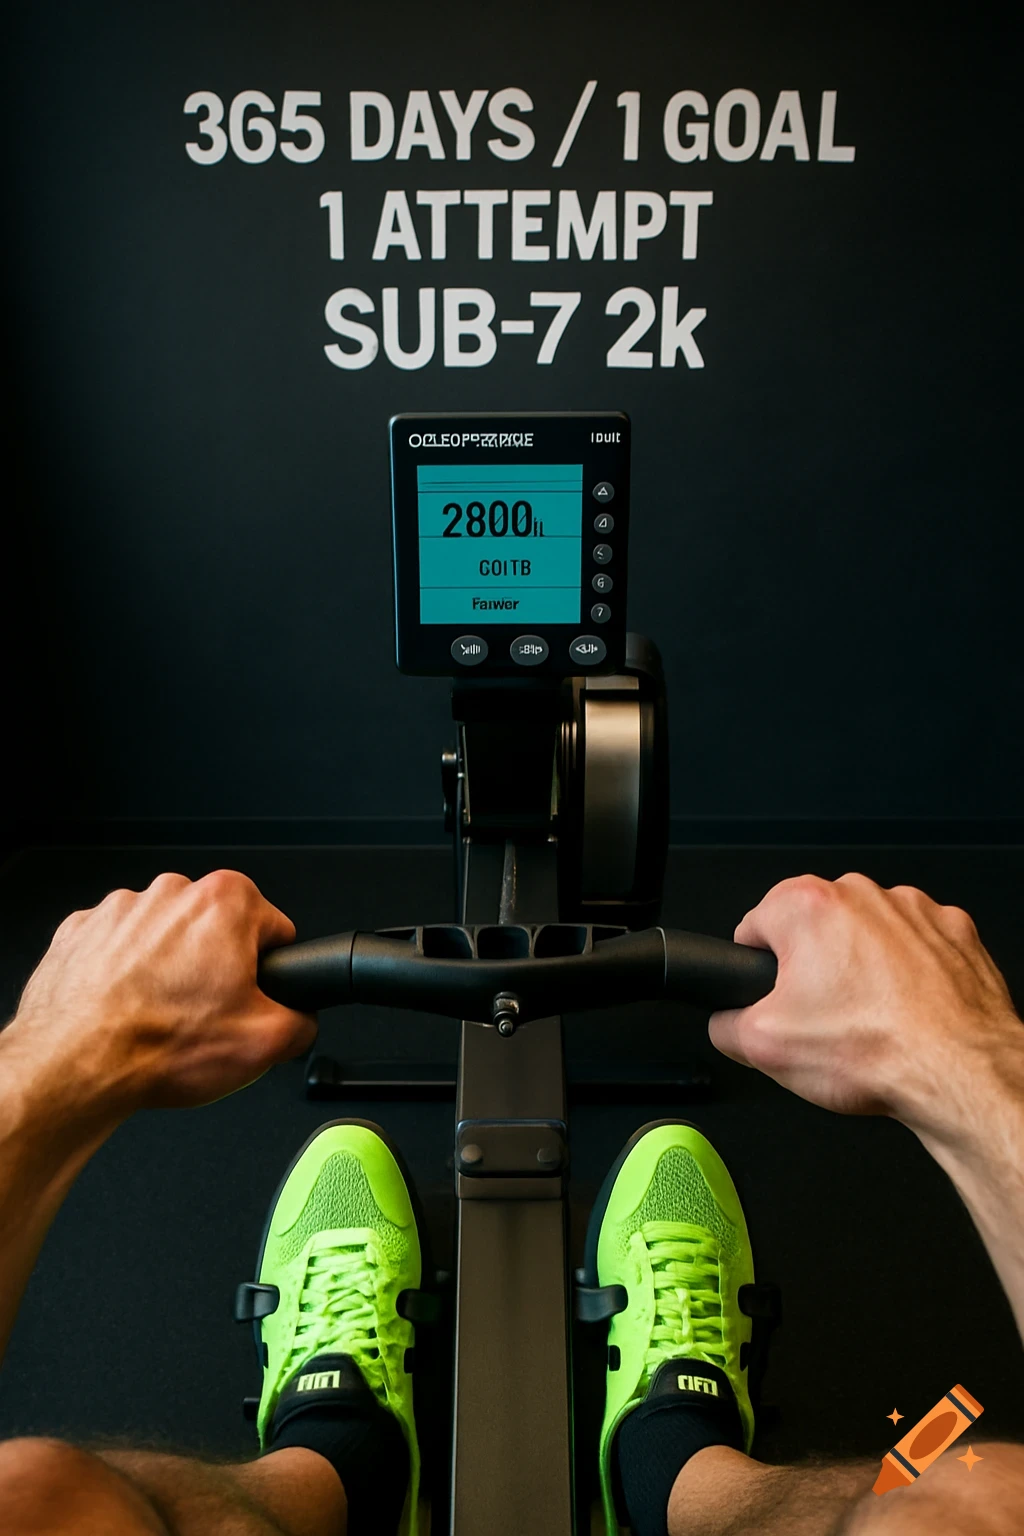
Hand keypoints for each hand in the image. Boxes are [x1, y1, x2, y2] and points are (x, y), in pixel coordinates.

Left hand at [3, 870, 316, 1119]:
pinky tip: (125, 1013)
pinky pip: (117, 949)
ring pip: (165, 938)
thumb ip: (303, 1022)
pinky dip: (123, 976)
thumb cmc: (155, 1046)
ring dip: (168, 970)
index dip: (269, 969)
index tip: (252, 995)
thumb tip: (301, 1021)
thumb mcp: (266, 1045)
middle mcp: (171, 894)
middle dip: (216, 968)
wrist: (74, 1067)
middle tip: (206, 1016)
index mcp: (223, 903)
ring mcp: (120, 910)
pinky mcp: (81, 932)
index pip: (274, 926)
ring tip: (161, 1020)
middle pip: (216, 930)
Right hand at [709, 872, 1023, 1139]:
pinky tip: (907, 1013)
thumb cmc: (879, 1052)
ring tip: (870, 1022)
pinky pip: (915, 947)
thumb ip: (725, 1024)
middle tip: (823, 1018)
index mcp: (808, 907)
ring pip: (866, 937)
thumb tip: (727, 1022)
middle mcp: (862, 896)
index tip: (774, 996)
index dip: (757, 969)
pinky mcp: (954, 932)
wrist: (960, 1074)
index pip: (754, 925)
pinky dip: (909, 975)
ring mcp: (914, 910)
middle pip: (814, 928)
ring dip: (863, 969)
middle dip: (813, 969)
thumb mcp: (762, 1048)